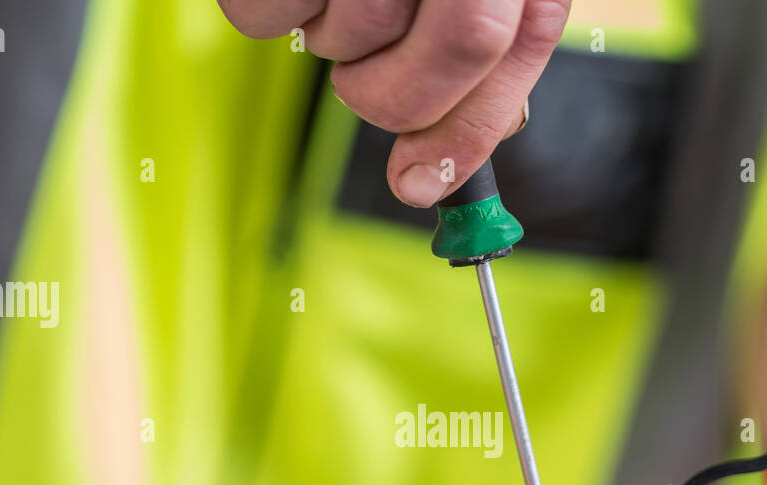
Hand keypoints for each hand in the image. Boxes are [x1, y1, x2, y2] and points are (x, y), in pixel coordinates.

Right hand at [217, 1, 571, 205]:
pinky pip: (263, 16)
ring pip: (346, 36)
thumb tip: (426, 177)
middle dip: (391, 97)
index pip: (503, 46)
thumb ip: (477, 70)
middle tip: (365, 79)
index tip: (419, 185)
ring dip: (333, 39)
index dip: (462, 131)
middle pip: (441, 53)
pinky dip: (269, 13)